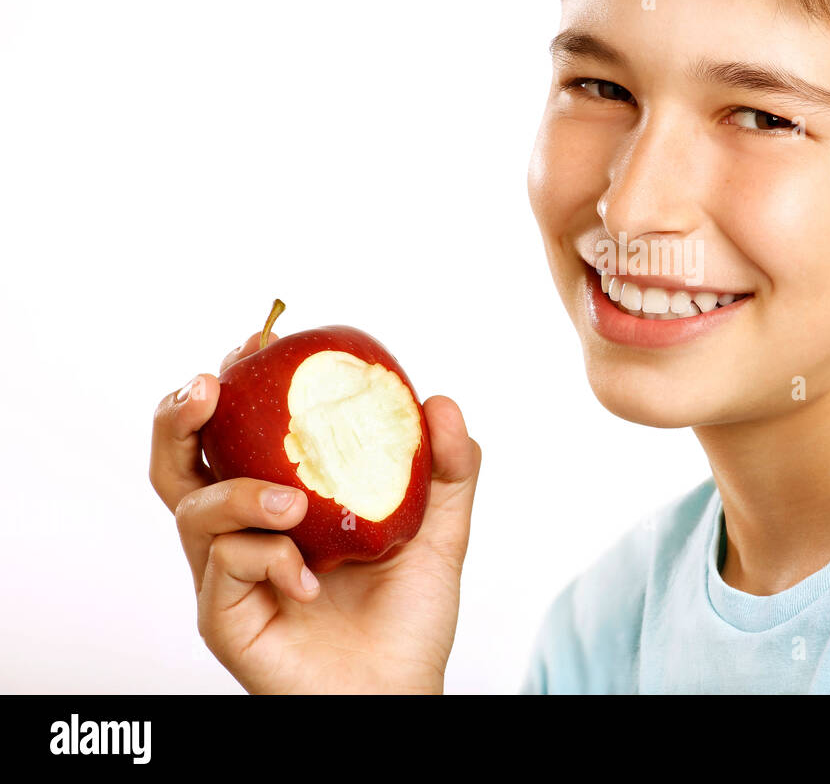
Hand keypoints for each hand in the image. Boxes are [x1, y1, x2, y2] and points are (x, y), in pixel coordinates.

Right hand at [150, 332, 480, 693]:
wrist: (402, 691)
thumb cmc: (410, 616)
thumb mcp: (440, 529)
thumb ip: (447, 468)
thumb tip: (439, 400)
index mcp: (279, 502)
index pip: (236, 434)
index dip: (233, 385)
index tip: (255, 341)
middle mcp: (242, 533)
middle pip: (178, 463)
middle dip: (178, 416)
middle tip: (206, 387)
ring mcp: (227, 576)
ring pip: (193, 509)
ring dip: (239, 494)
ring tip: (293, 506)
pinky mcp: (225, 619)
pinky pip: (223, 568)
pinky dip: (266, 559)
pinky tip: (309, 580)